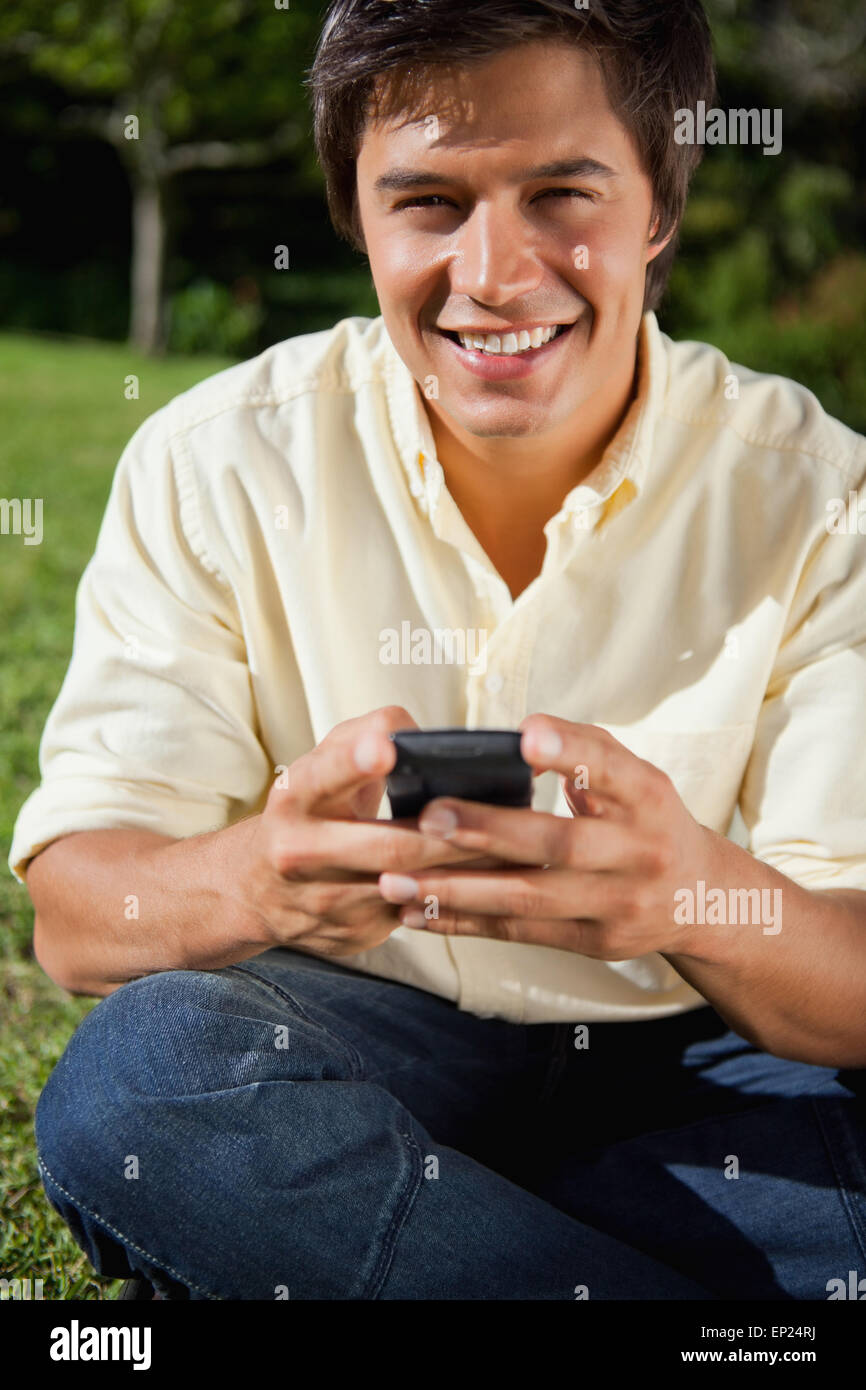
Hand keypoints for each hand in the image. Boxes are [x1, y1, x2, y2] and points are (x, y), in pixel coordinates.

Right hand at [244, 705, 513, 959]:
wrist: (252, 890)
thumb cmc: (306, 813)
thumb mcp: (319, 768)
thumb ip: (366, 737)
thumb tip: (419, 734)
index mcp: (293, 799)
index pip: (322, 775)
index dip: (355, 762)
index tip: (385, 751)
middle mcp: (301, 853)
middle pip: (386, 846)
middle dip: (444, 834)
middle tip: (494, 815)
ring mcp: (326, 902)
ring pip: (409, 887)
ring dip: (464, 871)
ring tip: (514, 850)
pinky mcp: (352, 935)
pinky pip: (414, 914)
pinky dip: (455, 897)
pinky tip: (492, 885)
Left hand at [377, 713, 711, 958]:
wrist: (699, 899)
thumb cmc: (646, 819)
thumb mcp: (636, 777)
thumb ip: (583, 751)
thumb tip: (513, 737)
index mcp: (648, 797)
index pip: (611, 771)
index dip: (571, 753)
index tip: (527, 735)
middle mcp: (638, 853)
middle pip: (559, 844)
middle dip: (489, 831)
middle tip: (429, 817)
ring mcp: (616, 904)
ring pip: (529, 898)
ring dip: (457, 890)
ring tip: (395, 880)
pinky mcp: (591, 942)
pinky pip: (520, 932)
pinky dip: (464, 922)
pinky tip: (416, 913)